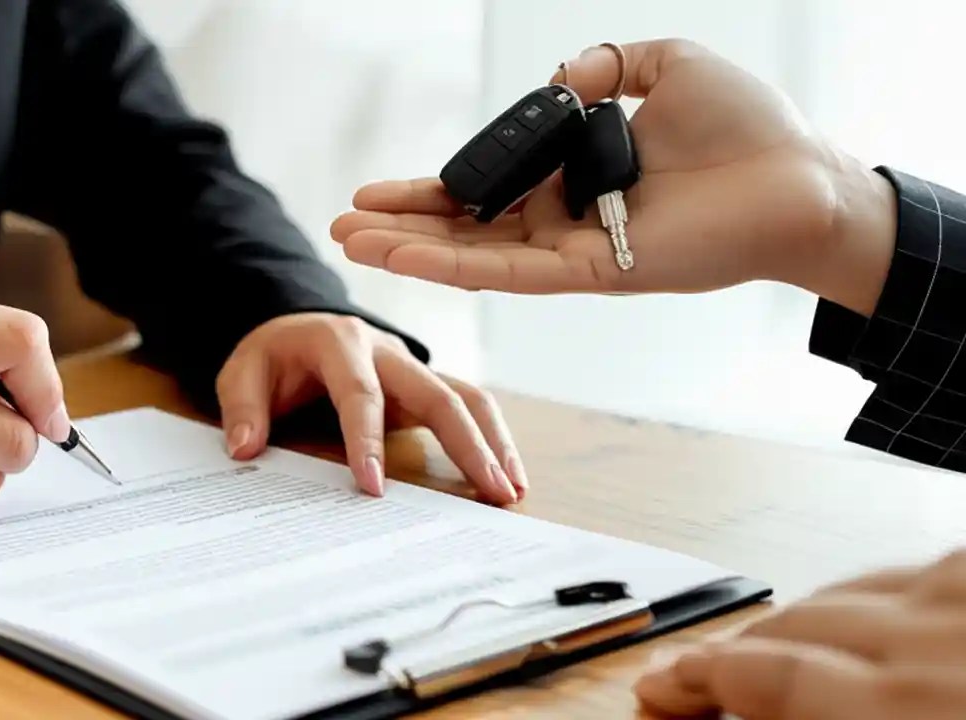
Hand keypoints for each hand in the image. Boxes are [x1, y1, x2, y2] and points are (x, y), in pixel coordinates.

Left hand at [214, 312, 525, 503]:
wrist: (297, 328)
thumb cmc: (274, 356)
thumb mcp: (242, 371)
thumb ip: (243, 407)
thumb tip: (245, 448)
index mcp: (338, 342)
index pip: (359, 394)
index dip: (366, 441)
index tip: (373, 488)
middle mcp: (387, 351)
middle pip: (437, 392)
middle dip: (465, 443)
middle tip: (488, 491)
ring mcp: (413, 367)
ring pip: (467, 396)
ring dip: (493, 442)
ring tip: (511, 490)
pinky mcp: (426, 386)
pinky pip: (469, 406)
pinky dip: (491, 439)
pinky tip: (505, 477)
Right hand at [331, 39, 897, 316]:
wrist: (802, 177)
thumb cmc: (748, 127)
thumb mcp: (664, 64)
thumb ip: (604, 65)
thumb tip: (554, 81)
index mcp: (576, 177)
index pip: (487, 189)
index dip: (431, 190)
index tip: (379, 189)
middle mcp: (567, 219)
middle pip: (466, 229)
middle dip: (402, 226)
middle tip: (344, 223)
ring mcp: (575, 250)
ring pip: (475, 256)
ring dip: (410, 250)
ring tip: (352, 241)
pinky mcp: (593, 272)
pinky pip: (510, 272)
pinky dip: (453, 266)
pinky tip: (404, 256)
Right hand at [635, 549, 965, 718]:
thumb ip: (813, 718)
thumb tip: (745, 713)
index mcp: (901, 706)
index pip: (766, 676)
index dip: (702, 678)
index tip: (664, 685)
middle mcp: (929, 637)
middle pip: (799, 623)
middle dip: (737, 645)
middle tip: (694, 668)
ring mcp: (962, 593)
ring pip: (851, 587)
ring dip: (801, 614)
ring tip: (769, 635)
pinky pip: (913, 568)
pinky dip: (876, 590)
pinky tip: (872, 606)